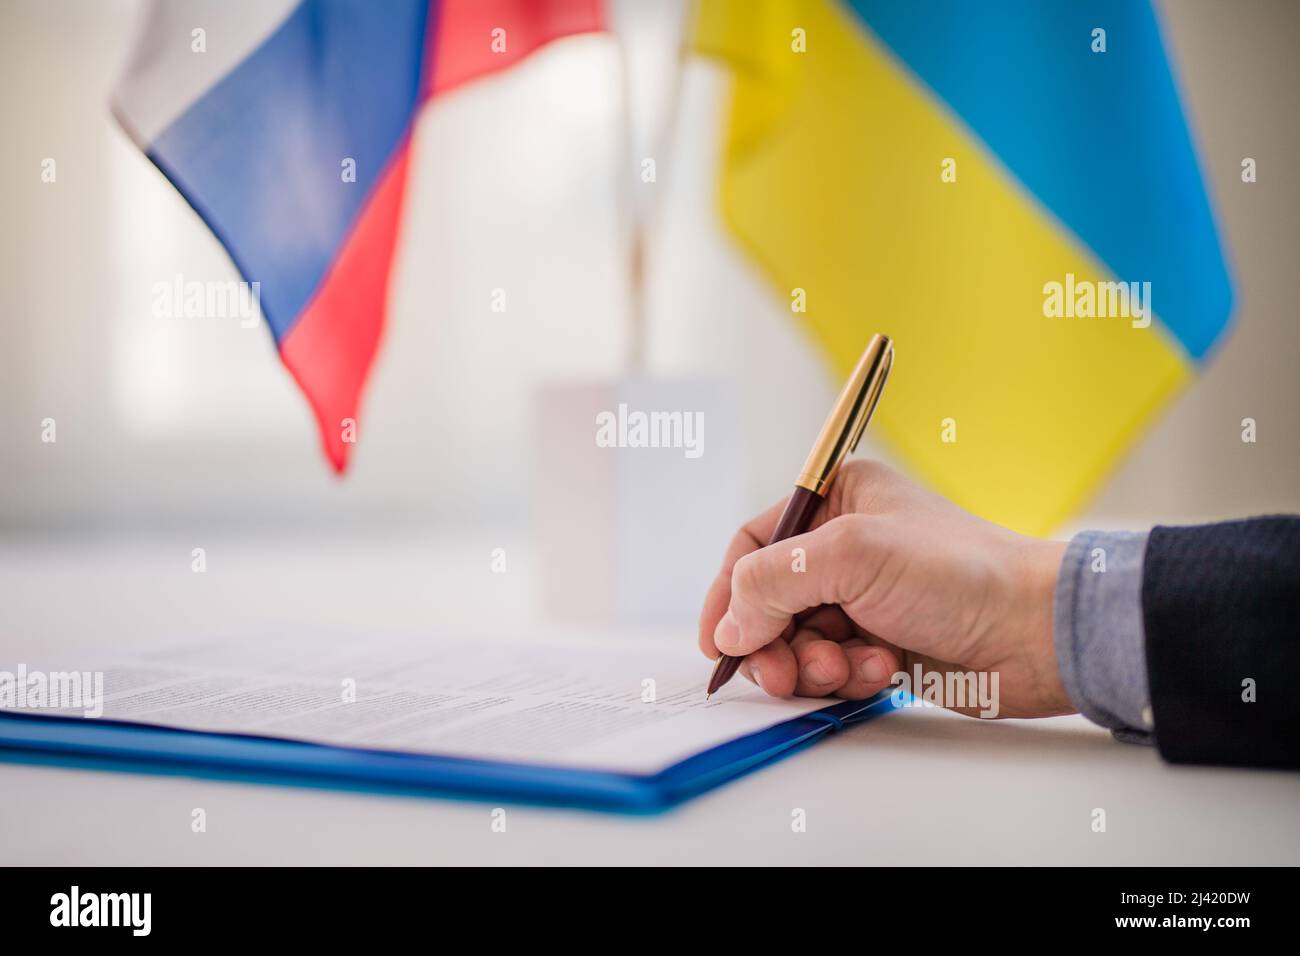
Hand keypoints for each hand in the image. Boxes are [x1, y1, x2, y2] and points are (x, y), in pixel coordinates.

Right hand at [698, 460, 1072, 717]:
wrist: (1036, 634)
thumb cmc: (959, 574)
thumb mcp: (852, 555)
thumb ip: (772, 581)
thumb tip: (729, 627)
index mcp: (838, 501)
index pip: (755, 544)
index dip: (728, 592)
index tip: (719, 640)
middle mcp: (846, 547)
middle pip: (768, 601)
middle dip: (771, 641)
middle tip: (782, 671)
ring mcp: (863, 599)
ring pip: (796, 642)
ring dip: (811, 663)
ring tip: (845, 668)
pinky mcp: (881, 644)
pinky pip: (832, 668)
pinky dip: (845, 677)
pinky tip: (881, 672)